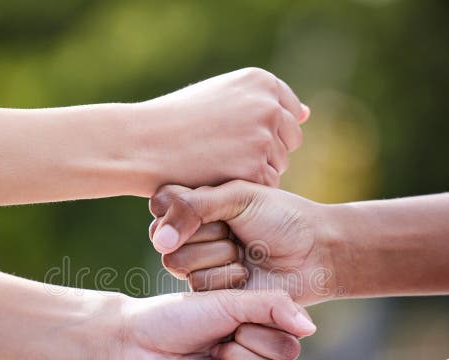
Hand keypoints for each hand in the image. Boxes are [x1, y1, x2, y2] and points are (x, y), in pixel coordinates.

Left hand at [107, 290, 315, 359]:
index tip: (231, 319)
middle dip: (248, 345)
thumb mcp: (227, 302)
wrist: (136, 345)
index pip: (291, 329)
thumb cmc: (176, 316)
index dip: (262, 325)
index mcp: (256, 318)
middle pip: (285, 354)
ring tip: (207, 357)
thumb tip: (312, 328)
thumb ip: (272, 306)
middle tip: (217, 340)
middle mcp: (254, 344)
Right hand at [133, 68, 308, 194]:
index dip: (262, 130)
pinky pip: (268, 185)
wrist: (143, 143)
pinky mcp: (257, 167)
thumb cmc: (173, 121)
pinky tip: (219, 179)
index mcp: (261, 81)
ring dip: (255, 171)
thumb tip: (305, 113)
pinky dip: (247, 189)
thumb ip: (261, 102)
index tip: (235, 137)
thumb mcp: (219, 95)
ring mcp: (264, 136)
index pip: (289, 112)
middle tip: (224, 154)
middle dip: (266, 150)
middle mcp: (268, 105)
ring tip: (216, 165)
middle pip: (290, 139)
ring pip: (279, 164)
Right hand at [148, 181, 347, 304]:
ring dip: (218, 256)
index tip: (219, 207)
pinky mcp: (211, 293)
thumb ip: (193, 207)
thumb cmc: (282, 217)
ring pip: (178, 262)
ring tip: (245, 252)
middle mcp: (192, 234)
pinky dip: (228, 278)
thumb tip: (159, 241)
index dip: (185, 208)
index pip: (163, 202)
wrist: (315, 253)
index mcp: (197, 203)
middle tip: (237, 231)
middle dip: (208, 233)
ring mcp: (200, 263)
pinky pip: (198, 285)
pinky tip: (248, 273)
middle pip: (166, 237)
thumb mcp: (238, 196)